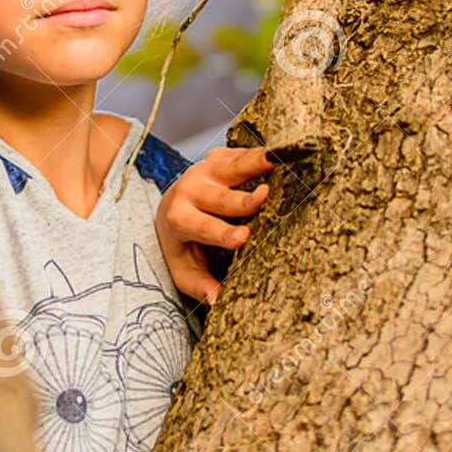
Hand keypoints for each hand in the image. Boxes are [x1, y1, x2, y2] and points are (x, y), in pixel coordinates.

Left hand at [155, 145, 273, 306]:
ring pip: (232, 166)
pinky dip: (262, 151)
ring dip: (254, 162)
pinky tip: (283, 149)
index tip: (243, 237)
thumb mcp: (183, 269)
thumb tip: (218, 302)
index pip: (202, 227)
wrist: (169, 207)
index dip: (223, 233)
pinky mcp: (220, 156)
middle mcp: (190, 189)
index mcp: (179, 218)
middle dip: (241, 199)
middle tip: (263, 197)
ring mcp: (205, 169)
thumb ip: (200, 285)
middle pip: (220, 197)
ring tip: (276, 158)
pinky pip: (242, 152)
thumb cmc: (183, 245)